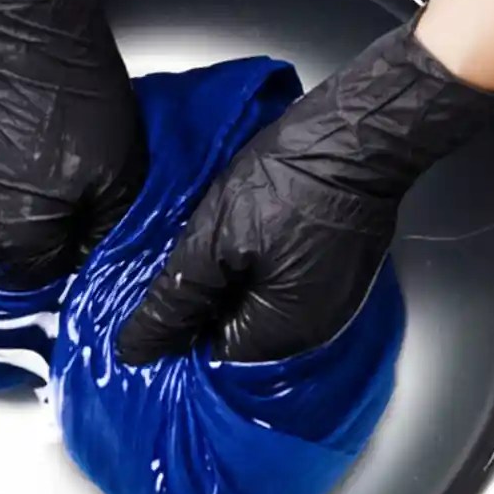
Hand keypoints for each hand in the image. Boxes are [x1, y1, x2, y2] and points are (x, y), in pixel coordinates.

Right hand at [0, 0, 145, 290]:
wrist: (24, 29)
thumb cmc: (75, 100)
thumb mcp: (120, 177)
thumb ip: (107, 233)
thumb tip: (94, 258)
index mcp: (14, 240)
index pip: (47, 277)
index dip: (74, 250)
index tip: (89, 221)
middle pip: (10, 257)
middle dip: (42, 234)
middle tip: (71, 192)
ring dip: (13, 211)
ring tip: (43, 169)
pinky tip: (16, 153)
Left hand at [117, 20, 493, 362]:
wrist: (357, 136)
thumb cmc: (284, 182)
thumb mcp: (212, 239)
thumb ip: (176, 300)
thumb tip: (136, 351)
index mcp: (280, 334)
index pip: (211, 356)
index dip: (179, 329)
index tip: (156, 294)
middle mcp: (313, 333)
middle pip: (242, 337)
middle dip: (207, 309)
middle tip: (179, 264)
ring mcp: (333, 304)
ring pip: (264, 311)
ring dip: (234, 288)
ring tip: (209, 249)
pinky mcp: (341, 275)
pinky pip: (289, 290)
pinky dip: (262, 273)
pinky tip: (244, 240)